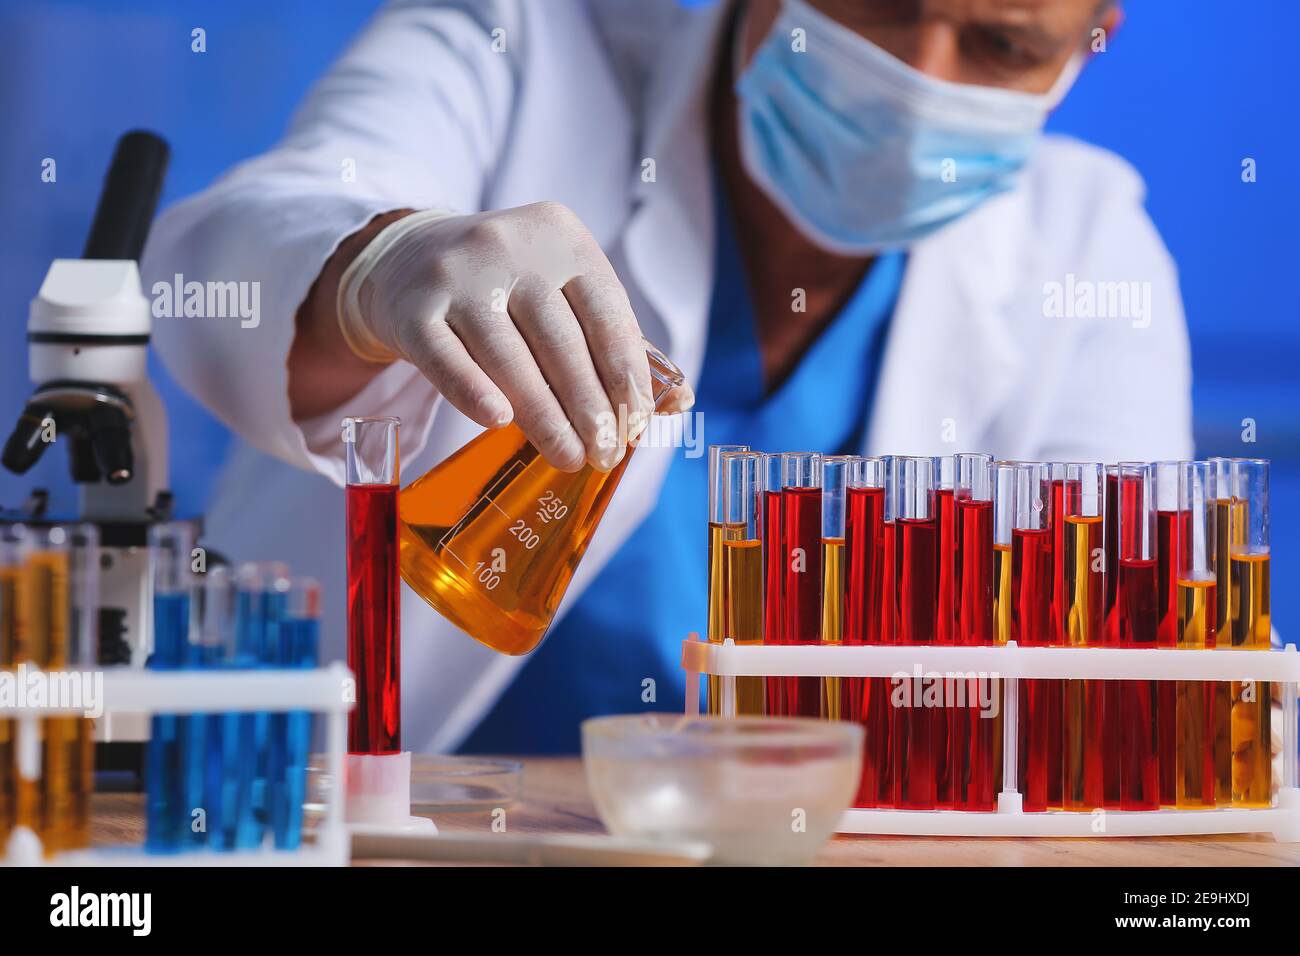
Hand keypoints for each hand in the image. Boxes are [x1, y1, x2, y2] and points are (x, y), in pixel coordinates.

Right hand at [336, 202, 691, 471]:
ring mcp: (456, 275)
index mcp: (562, 238)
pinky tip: (499, 423)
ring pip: (509, 356)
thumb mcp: (564, 293)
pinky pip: (446, 358)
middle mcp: (510, 247)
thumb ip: (617, 342)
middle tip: (604, 455)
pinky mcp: (411, 308)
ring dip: (543, 416)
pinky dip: (473, 392)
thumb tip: (678, 401)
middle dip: (589, 407)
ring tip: (568, 457)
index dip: (626, 375)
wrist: (407, 261)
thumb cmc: (507, 288)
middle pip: (560, 340)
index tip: (637, 425)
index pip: (606, 314)